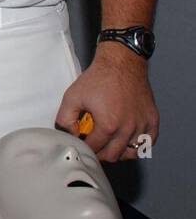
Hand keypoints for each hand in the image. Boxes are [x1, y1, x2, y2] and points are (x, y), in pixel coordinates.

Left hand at [55, 45, 158, 161]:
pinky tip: (126, 139)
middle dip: (99, 153)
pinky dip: (137, 146)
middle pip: (112, 155)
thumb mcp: (72, 97)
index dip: (83, 147)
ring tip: (108, 142)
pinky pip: (148, 144)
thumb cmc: (98, 78)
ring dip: (117, 152)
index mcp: (108, 125)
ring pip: (131, 153)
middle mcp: (128, 129)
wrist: (121, 63)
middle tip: (93, 144)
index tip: (80, 141)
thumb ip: (65, 120)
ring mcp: (143, 125)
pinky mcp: (153, 120)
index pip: (93, 149)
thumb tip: (70, 135)